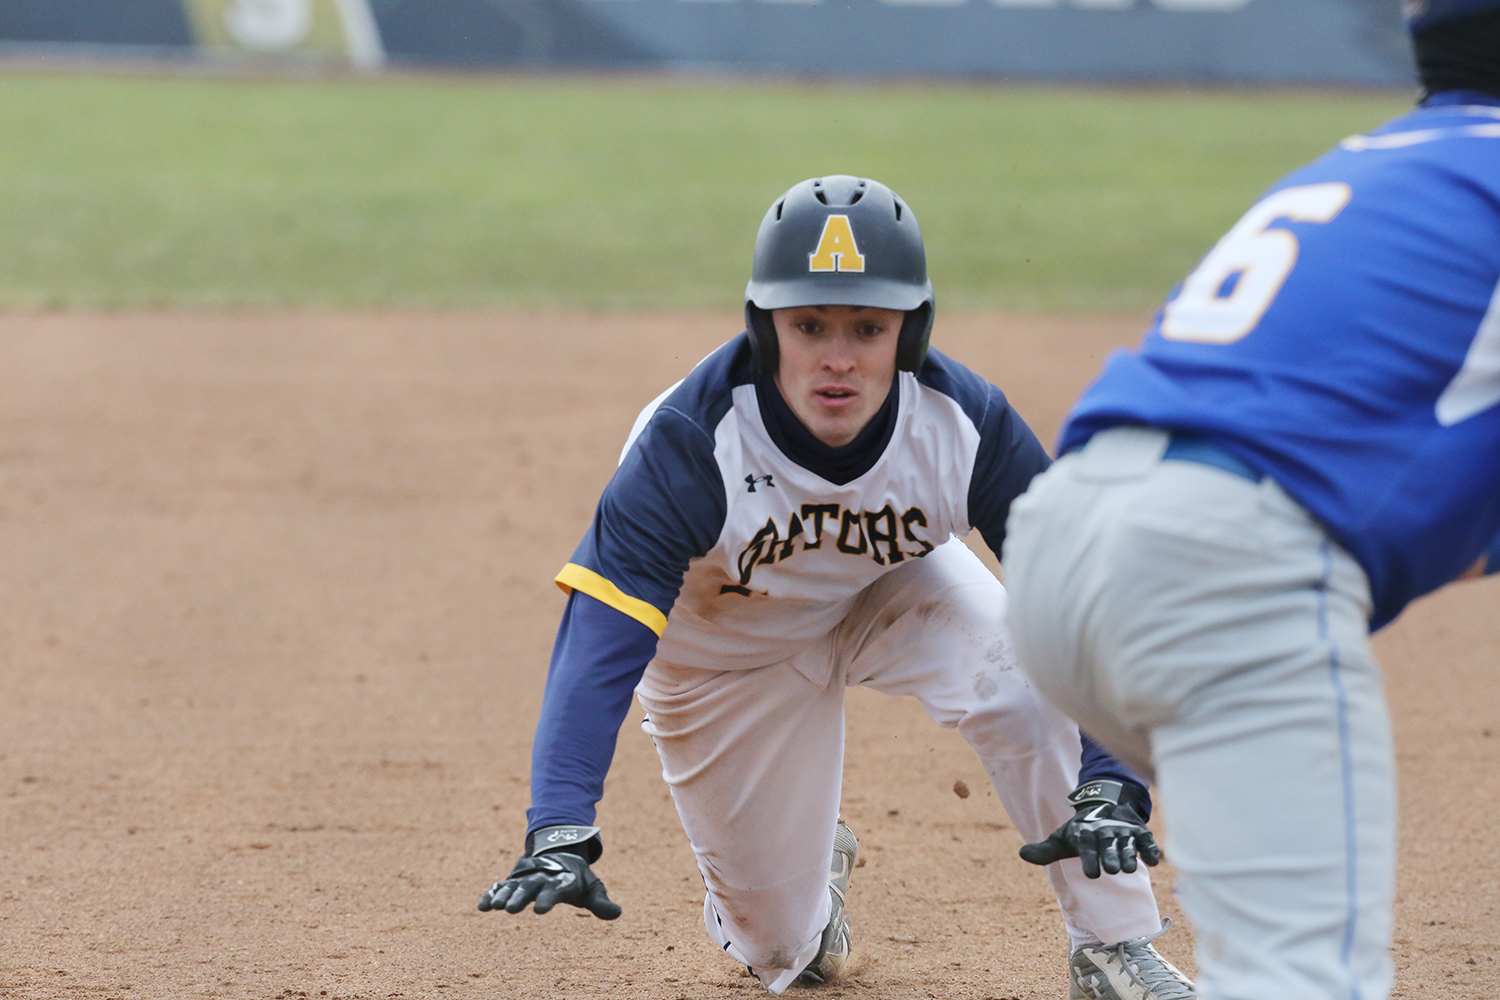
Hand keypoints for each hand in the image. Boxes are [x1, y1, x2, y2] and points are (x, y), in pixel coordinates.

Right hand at [477, 851, 620, 918]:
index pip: (554, 891)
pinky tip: (481, 907)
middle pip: (529, 888)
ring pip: (512, 887)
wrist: (561, 853)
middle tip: (511, 910)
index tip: (540, 911)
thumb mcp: (593, 889)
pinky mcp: (513, 881)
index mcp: (560, 882)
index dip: (548, 900)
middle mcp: (541, 879)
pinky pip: (500, 888)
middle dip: (520, 898)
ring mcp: (525, 879)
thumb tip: (618, 913)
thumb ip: (601, 903)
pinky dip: (491, 895)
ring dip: (503, 896)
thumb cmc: (578, 878)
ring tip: (492, 907)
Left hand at [1019, 780, 1160, 878]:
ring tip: (1128, 868)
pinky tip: (1154, 861)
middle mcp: (1105, 833)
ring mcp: (1124, 833)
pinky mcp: (1140, 833)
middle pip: (1109, 846)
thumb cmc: (1082, 830)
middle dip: (1110, 857)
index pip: (1086, 847)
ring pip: (1128, 845)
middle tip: (1112, 869)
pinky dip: (1150, 849)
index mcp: (1085, 835)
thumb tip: (1021, 854)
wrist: (1106, 805)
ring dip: (1129, 856)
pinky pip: (1147, 841)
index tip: (1091, 873)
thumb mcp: (1062, 839)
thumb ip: (1044, 851)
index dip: (1089, 859)